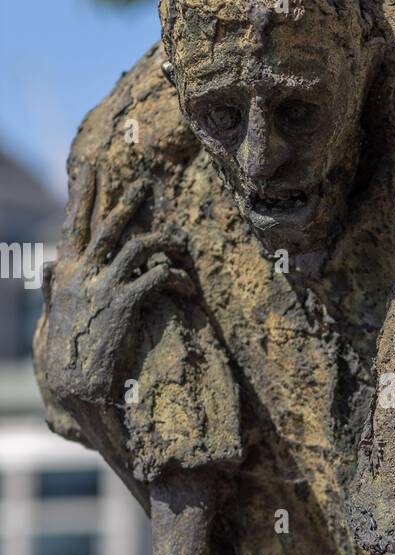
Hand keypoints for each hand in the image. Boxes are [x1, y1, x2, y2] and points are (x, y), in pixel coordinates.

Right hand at [42, 164, 192, 407]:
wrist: (76, 385)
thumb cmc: (65, 354)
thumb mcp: (53, 314)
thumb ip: (51, 287)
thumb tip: (47, 262)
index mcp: (64, 273)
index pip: (73, 225)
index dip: (82, 196)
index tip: (89, 169)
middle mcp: (81, 274)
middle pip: (107, 227)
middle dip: (126, 202)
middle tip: (144, 183)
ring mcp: (102, 287)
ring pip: (137, 248)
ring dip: (163, 242)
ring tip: (180, 240)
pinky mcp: (123, 304)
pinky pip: (156, 278)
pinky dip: (175, 278)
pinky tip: (187, 287)